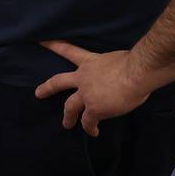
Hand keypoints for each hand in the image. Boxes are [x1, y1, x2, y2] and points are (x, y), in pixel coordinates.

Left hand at [34, 41, 152, 135]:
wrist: (136, 73)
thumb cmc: (134, 63)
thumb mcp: (117, 59)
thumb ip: (111, 67)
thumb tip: (118, 74)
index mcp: (90, 62)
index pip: (69, 51)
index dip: (54, 46)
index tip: (41, 42)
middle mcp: (83, 77)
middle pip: (59, 82)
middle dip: (47, 88)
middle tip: (38, 93)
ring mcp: (86, 94)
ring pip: (70, 107)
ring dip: (68, 117)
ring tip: (66, 124)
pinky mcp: (94, 109)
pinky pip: (89, 122)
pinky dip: (90, 128)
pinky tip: (93, 132)